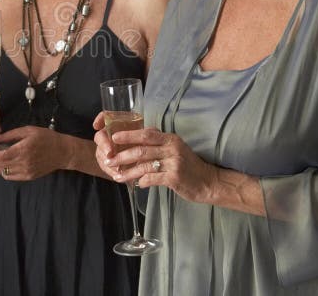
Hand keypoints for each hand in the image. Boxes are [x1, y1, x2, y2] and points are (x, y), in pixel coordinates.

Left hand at [0, 126, 68, 180]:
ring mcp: (26, 172)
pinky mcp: (28, 176)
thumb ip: (10, 135)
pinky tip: (0, 162)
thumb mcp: (28, 130)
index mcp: (23, 150)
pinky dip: (1, 170)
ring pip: (2, 172)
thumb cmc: (46, 137)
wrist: (63, 152)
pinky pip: (10, 176)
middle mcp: (24, 163)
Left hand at [94, 121, 217, 203]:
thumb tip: (136, 139)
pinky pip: (152, 178)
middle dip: (122, 156)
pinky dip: (143, 181)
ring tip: (117, 176)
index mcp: (170, 139)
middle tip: (109, 160)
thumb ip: (158, 143)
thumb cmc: (189, 165)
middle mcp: (172, 149)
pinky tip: (137, 184)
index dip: (129, 135)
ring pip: (144, 166)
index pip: (146, 134)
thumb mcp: (176, 148)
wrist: (209, 182)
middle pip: (141, 150)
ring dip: (128, 172)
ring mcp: (173, 163)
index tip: (113, 137)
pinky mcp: (174, 178)